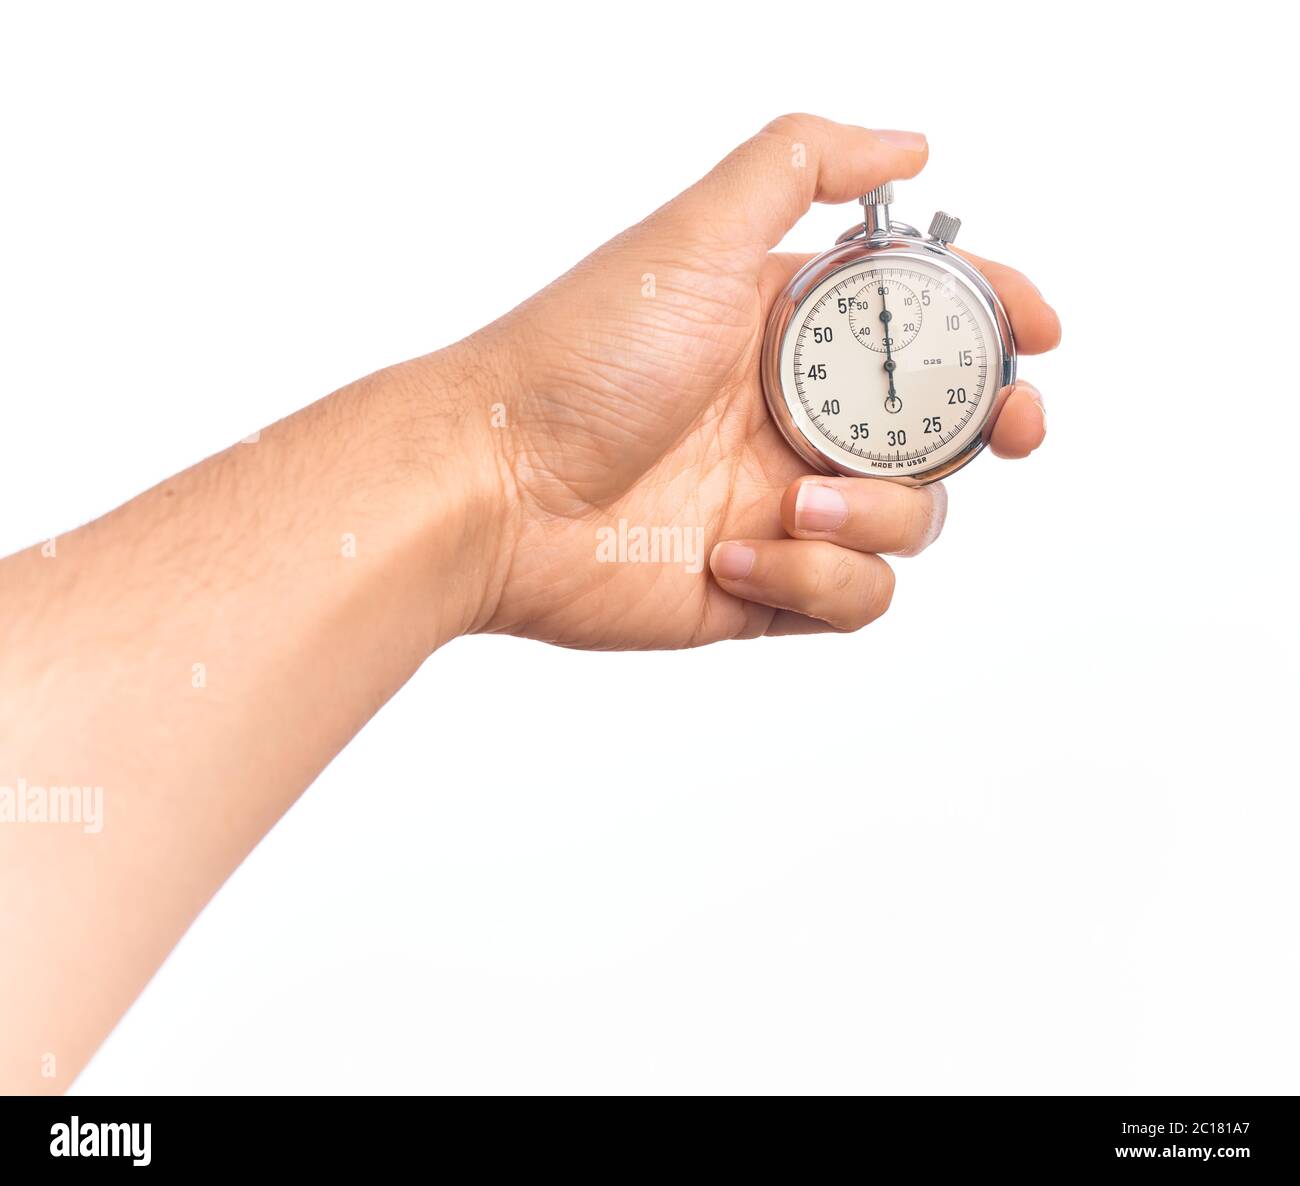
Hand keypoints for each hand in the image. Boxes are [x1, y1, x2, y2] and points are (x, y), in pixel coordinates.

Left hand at [458, 115, 1059, 649]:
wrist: (491, 488)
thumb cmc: (579, 361)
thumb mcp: (694, 236)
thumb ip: (800, 167)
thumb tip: (909, 145)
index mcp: (788, 335)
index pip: (921, 323)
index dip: (992, 321)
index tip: (1038, 329)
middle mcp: (792, 420)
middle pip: (939, 430)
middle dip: (990, 427)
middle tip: (1007, 427)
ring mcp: (780, 508)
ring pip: (909, 523)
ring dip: (874, 515)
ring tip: (787, 501)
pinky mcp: (762, 587)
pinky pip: (851, 598)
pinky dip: (812, 579)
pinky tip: (729, 554)